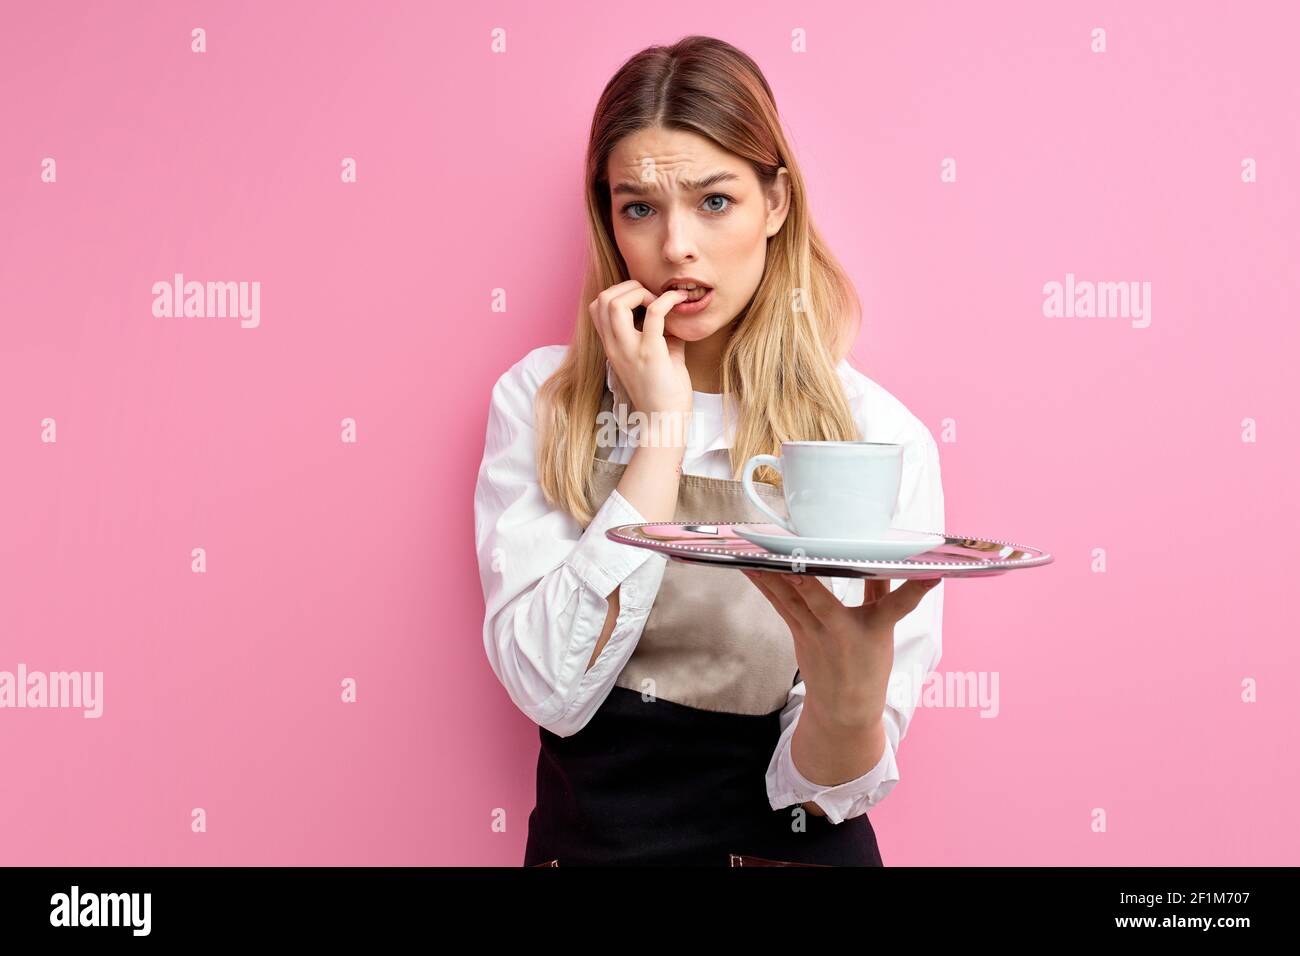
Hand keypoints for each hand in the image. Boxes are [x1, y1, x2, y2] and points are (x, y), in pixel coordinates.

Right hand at [589, 281, 691, 419]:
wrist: (666, 421)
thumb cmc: (664, 391)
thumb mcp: (656, 355)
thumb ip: (660, 333)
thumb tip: (674, 313)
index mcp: (612, 347)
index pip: (597, 307)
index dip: (619, 294)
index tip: (644, 303)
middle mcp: (615, 347)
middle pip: (602, 299)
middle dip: (628, 287)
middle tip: (652, 299)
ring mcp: (630, 350)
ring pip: (616, 302)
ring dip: (640, 292)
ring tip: (660, 302)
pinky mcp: (651, 354)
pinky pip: (654, 314)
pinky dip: (668, 300)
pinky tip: (680, 301)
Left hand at [741, 571, 939, 724]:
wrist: (845, 708)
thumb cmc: (867, 665)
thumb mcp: (882, 630)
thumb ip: (881, 591)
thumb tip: (887, 557)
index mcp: (875, 628)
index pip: (898, 605)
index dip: (914, 590)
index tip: (930, 575)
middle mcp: (843, 632)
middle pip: (823, 604)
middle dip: (806, 585)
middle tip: (792, 563)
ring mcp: (816, 634)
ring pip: (792, 600)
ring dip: (771, 577)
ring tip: (754, 553)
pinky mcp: (799, 632)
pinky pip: (779, 603)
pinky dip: (764, 584)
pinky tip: (748, 566)